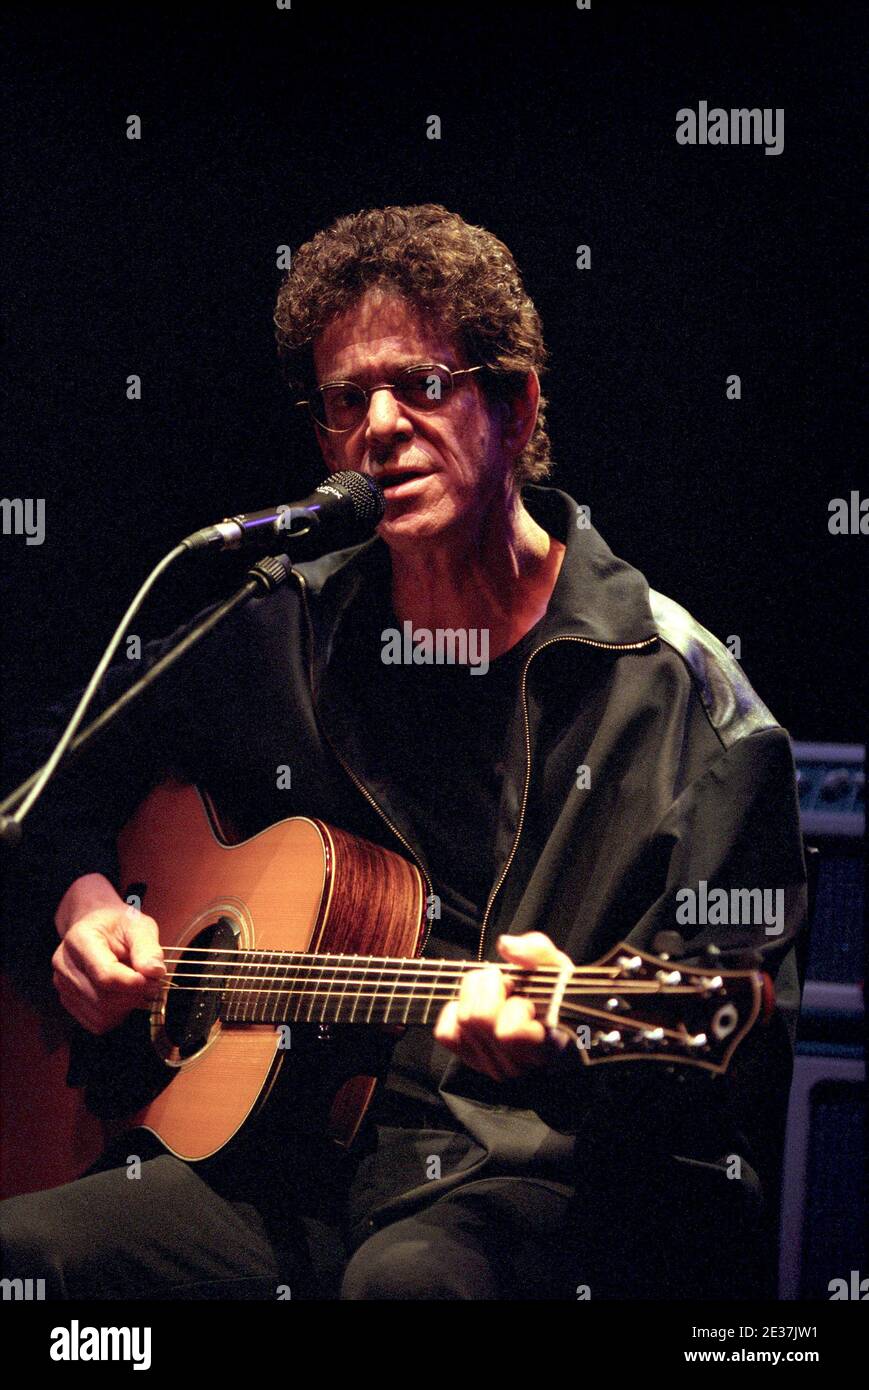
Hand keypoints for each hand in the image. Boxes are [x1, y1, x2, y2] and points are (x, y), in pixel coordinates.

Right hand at [52, 878, 165, 1033]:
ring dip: (126, 1007)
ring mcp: (63, 985)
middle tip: (151, 983)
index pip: (105, 975)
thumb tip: (154, 972)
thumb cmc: (118, 924)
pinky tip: (122, 997)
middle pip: (102, 998)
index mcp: (79, 939)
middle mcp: (64, 964)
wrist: (96, 926)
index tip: (154, 978)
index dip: (134, 983)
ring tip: (135, 987)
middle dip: (134, 996)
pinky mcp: (68, 1001)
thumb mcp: (139, 925)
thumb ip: (147, 948)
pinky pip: (96, 1023)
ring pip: (100, 1015)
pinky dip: (116, 1015)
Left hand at [433, 931, 571, 1080]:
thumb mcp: (557, 967)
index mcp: (542, 1046)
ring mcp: (491, 1064)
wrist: (556, 1021)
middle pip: (478, 1018)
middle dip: (489, 988)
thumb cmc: (556, 997)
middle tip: (506, 987)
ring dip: (475, 996)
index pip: (508, 1033)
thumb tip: (506, 945)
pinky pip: (446, 1031)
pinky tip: (477, 1008)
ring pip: (463, 1020)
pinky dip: (455, 1012)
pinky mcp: (469, 1058)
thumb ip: (536, 950)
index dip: (514, 1004)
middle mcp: (515, 1063)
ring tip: (494, 996)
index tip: (525, 996)